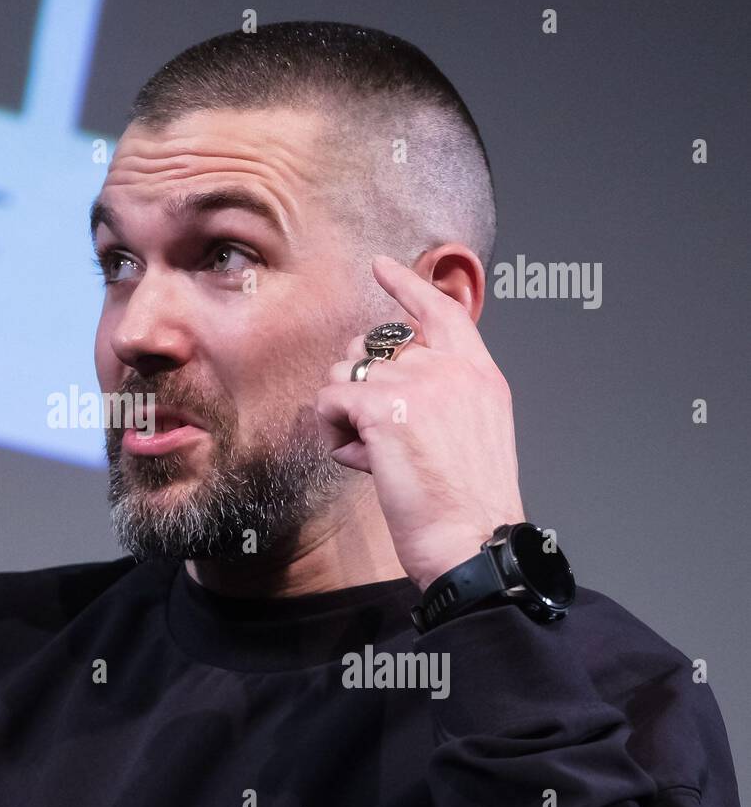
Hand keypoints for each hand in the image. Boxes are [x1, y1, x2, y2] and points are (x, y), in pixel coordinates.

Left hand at [315, 254, 524, 590]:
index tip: (382, 266)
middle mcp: (450, 369)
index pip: (441, 311)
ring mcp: (418, 384)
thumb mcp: (471, 433)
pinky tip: (361, 460)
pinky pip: (328, 400)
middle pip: (371, 350)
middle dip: (360, 392)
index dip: (406, 285)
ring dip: (344, 416)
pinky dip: (332, 432)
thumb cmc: (467, 503)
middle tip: (385, 442)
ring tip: (375, 455)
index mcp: (478, 374)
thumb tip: (385, 383)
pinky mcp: (384, 407)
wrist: (474, 540)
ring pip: (341, 374)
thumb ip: (440, 396)